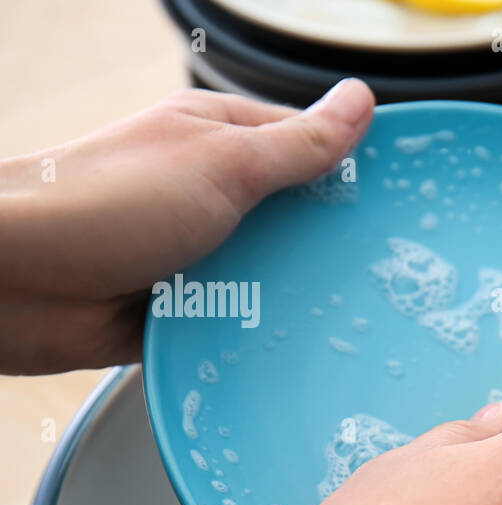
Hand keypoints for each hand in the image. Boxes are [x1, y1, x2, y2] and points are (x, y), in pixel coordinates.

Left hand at [0, 79, 374, 373]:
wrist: (19, 285)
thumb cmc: (104, 204)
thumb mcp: (221, 163)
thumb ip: (298, 143)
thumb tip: (359, 100)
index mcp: (219, 142)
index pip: (309, 149)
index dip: (353, 174)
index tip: (403, 205)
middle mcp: (210, 196)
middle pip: (297, 222)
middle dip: (329, 247)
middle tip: (380, 270)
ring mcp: (198, 255)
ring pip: (274, 278)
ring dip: (295, 296)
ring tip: (343, 315)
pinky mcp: (186, 309)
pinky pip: (242, 323)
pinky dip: (259, 333)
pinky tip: (293, 346)